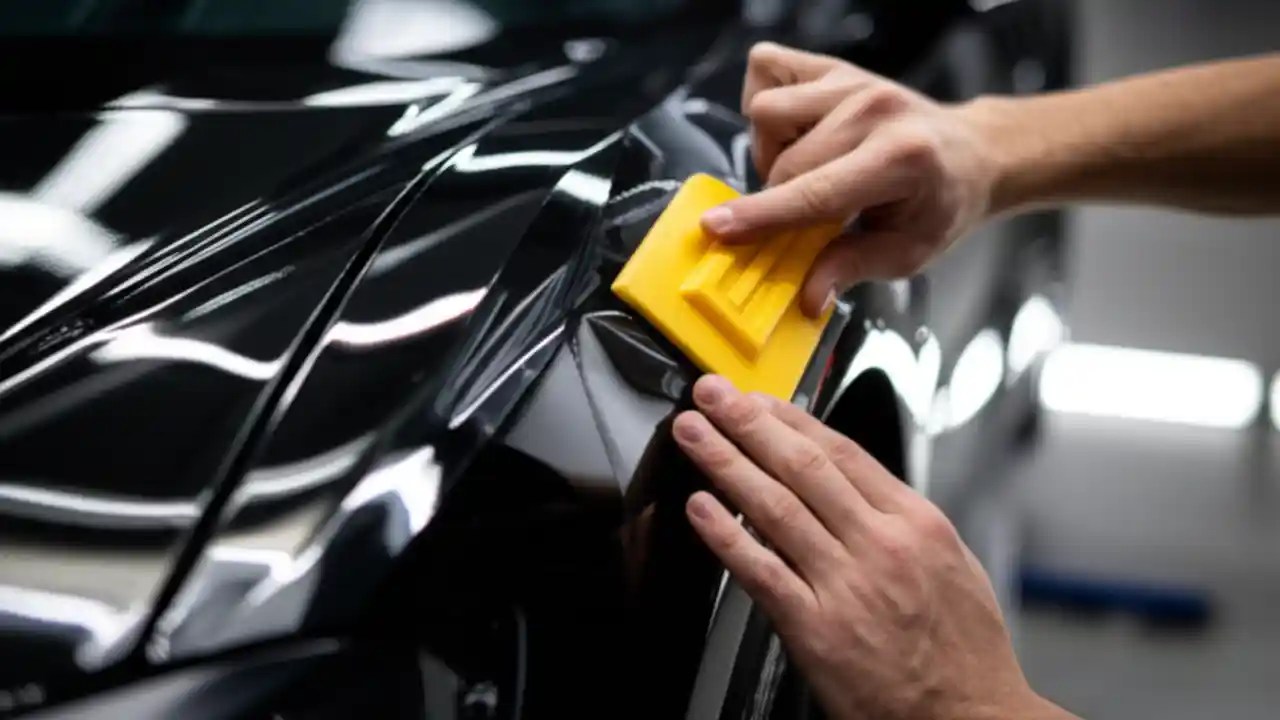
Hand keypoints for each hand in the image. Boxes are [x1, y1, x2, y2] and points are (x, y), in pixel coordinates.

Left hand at [673, 375, 1072, 719]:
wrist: (971, 717)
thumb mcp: (952, 563)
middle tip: (713, 394)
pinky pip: (760, 571)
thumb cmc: (964, 651)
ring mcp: (845, 585)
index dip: (791, 419)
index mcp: (915, 523)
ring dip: (726, 462)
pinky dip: (726, 535)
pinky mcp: (816, 628)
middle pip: (802, 467)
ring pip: (774, 507)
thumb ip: (898, 520)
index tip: (758, 398)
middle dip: (749, 422)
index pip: (841, 452)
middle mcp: (880, 545)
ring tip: (695, 434)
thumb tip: (849, 485)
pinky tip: (700, 508)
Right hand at [701, 42, 1001, 316]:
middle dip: (779, 200)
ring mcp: (852, 81)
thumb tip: (807, 296)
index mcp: (902, 159)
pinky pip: (768, 69)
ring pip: (767, 113)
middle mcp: (874, 110)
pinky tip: (792, 133)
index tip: (716, 229)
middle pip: (784, 161)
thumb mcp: (908, 252)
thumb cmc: (939, 205)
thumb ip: (852, 269)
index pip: (814, 193)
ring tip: (802, 172)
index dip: (762, 215)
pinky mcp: (834, 66)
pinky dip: (766, 104)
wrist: (973, 153)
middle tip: (808, 217)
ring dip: (771, 153)